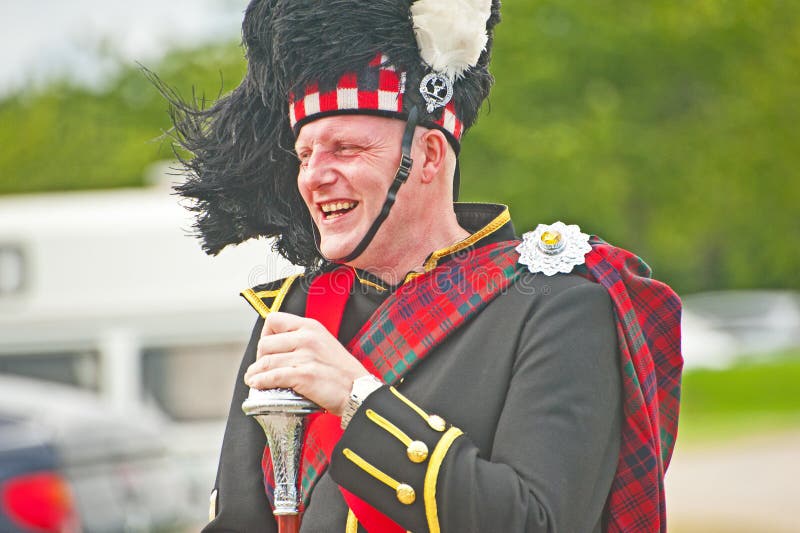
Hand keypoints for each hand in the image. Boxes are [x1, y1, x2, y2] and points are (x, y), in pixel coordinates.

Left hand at [244, 312, 370, 415]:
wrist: (359, 391)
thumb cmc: (342, 372)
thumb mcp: (324, 343)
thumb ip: (302, 341)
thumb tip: (276, 349)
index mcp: (311, 327)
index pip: (274, 320)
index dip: (265, 335)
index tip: (267, 349)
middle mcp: (307, 338)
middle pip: (265, 343)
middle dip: (259, 358)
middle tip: (261, 369)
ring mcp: (305, 357)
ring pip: (265, 361)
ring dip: (254, 373)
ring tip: (252, 380)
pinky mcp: (303, 376)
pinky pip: (272, 376)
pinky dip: (260, 382)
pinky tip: (256, 385)